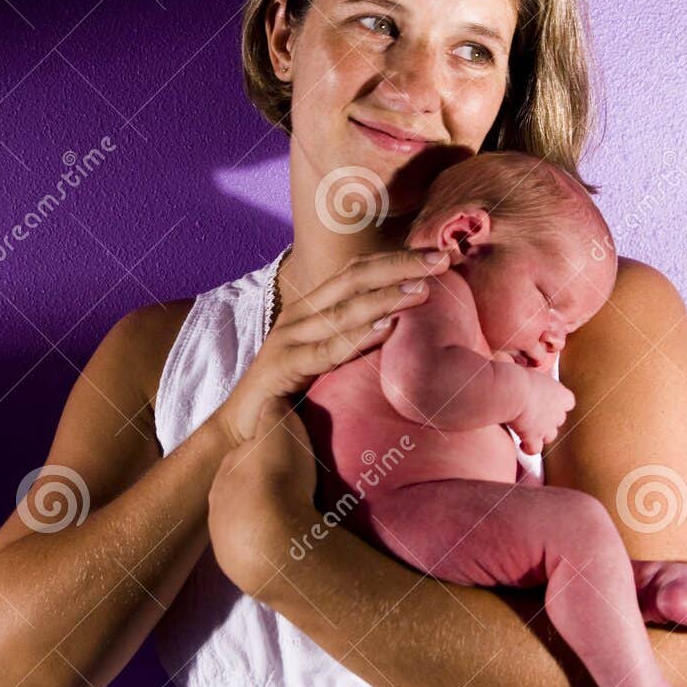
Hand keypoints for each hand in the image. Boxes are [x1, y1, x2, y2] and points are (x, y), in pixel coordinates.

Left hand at [207, 398, 317, 598]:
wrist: (268, 536)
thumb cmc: (276, 479)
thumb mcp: (280, 430)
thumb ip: (275, 414)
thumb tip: (274, 401)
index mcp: (229, 467)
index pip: (246, 457)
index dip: (266, 457)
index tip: (285, 464)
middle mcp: (219, 499)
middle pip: (242, 491)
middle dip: (261, 493)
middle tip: (291, 497)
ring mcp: (223, 532)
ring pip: (243, 522)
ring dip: (262, 522)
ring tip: (291, 527)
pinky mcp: (234, 560)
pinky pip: (251, 549)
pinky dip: (265, 547)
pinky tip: (285, 549)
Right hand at [210, 247, 451, 446]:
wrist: (243, 429)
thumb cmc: (293, 395)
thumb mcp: (329, 358)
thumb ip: (358, 339)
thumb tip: (407, 329)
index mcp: (314, 307)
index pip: (359, 270)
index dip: (399, 259)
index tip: (442, 257)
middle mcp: (301, 315)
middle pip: (353, 278)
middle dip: (400, 266)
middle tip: (442, 261)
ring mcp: (288, 339)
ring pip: (342, 310)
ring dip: (384, 298)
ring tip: (421, 291)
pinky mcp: (280, 368)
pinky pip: (324, 351)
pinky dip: (356, 338)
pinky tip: (385, 329)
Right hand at [509, 368, 574, 455]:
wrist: (512, 390)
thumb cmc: (517, 376)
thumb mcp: (529, 370)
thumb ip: (531, 375)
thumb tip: (518, 365)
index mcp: (560, 393)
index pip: (568, 402)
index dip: (559, 403)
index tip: (546, 400)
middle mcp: (557, 412)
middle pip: (559, 420)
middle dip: (549, 419)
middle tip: (534, 414)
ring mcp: (547, 427)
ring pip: (550, 436)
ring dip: (540, 434)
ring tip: (528, 430)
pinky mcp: (533, 437)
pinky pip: (534, 449)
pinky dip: (528, 448)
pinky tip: (521, 444)